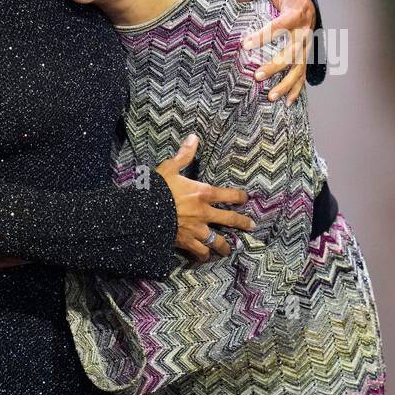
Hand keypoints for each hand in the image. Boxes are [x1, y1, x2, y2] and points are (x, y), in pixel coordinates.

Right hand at [156, 134, 255, 261]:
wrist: (142, 213)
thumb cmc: (157, 189)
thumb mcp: (169, 168)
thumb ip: (184, 155)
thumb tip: (194, 137)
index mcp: (202, 193)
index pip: (229, 195)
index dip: (240, 197)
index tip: (246, 198)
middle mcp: (204, 213)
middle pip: (230, 220)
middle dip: (242, 223)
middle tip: (251, 226)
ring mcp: (196, 230)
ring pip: (217, 241)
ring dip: (225, 245)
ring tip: (229, 249)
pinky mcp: (186, 242)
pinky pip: (199, 252)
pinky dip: (203, 255)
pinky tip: (205, 257)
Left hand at [235, 0, 316, 104]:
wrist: (308, 3)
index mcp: (296, 14)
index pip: (279, 26)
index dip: (263, 36)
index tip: (244, 44)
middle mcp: (304, 33)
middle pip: (291, 53)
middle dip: (275, 66)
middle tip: (256, 76)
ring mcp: (307, 47)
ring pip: (299, 68)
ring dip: (286, 84)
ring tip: (270, 96)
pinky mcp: (306, 57)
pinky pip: (303, 75)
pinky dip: (297, 90)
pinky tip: (287, 103)